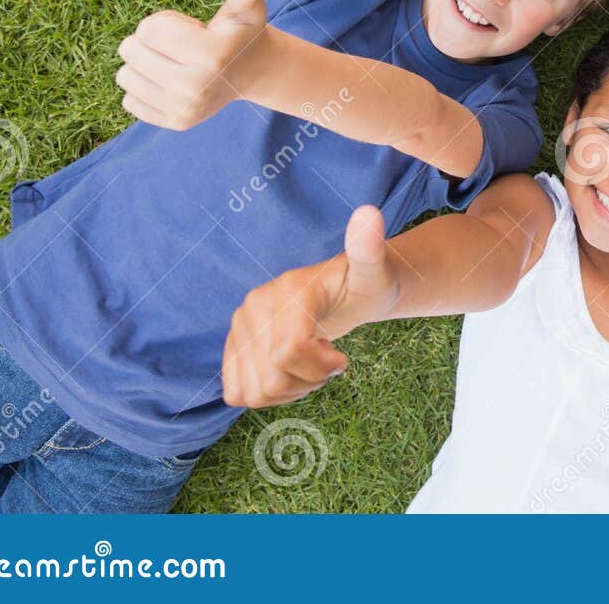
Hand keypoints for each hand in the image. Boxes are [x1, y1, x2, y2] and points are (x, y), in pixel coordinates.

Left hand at [116, 0, 274, 128]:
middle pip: (131, 50)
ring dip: (142, 64)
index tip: (187, 29)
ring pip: (125, 76)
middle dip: (148, 41)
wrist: (252, 74)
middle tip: (177, 46)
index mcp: (212, 54)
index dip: (163, 22)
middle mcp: (196, 86)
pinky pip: (129, 100)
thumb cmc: (240, 35)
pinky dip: (143, 88)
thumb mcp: (245, 11)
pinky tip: (167, 83)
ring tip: (171, 62)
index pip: (149, 29)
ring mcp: (184, 108)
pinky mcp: (174, 122)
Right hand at [222, 205, 401, 407]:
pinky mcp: (233, 346)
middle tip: (327, 361)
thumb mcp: (375, 270)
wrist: (347, 290)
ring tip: (309, 365)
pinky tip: (289, 373)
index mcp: (287, 291)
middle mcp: (254, 305)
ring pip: (254, 393)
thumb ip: (369, 247)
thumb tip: (369, 213)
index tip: (341, 359)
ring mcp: (239, 326)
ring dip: (289, 391)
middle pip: (271, 380)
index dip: (319, 369)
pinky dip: (267, 395)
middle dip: (307, 382)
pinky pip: (237, 394)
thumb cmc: (367, 283)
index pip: (288, 353)